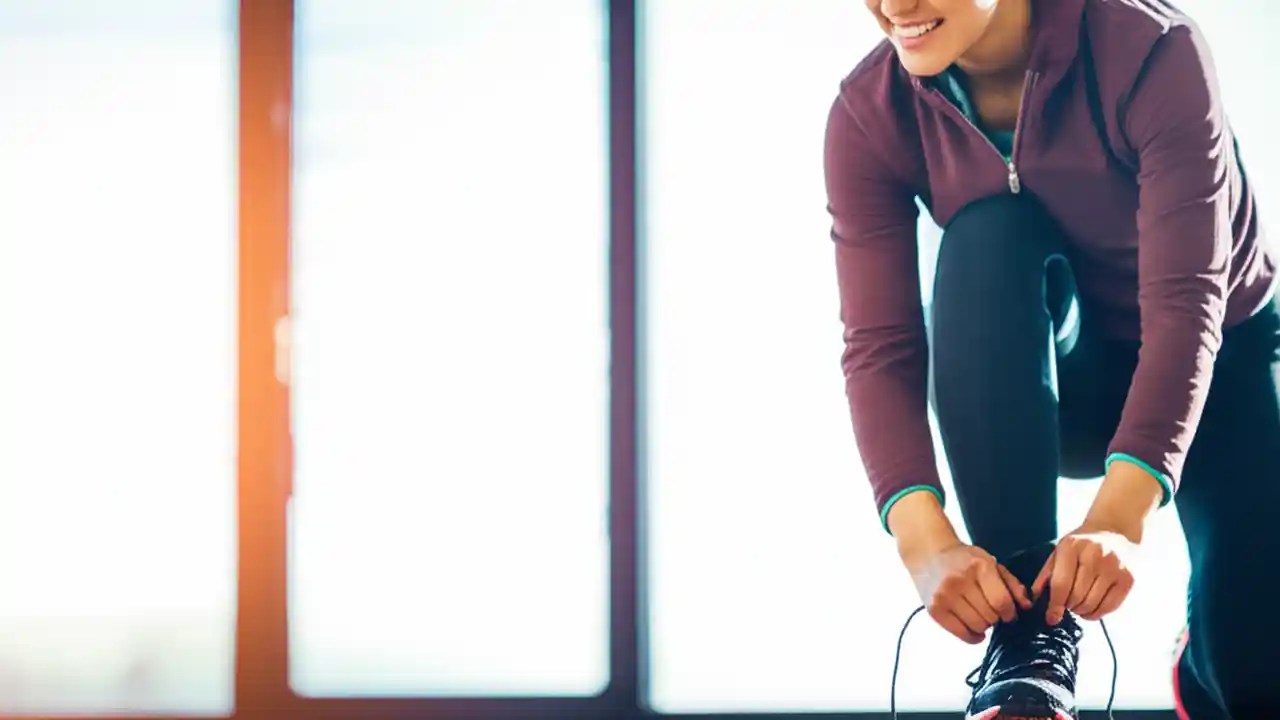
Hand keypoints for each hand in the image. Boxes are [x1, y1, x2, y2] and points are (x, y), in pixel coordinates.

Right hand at [907, 542, 1033, 643]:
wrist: (928, 553)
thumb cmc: (963, 559)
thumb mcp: (990, 562)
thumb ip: (1011, 583)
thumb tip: (1027, 606)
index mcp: (979, 567)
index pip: (1001, 602)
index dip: (1010, 613)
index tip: (1009, 614)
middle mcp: (960, 581)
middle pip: (990, 616)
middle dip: (995, 617)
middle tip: (990, 610)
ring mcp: (944, 596)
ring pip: (977, 627)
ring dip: (983, 625)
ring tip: (978, 614)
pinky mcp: (934, 609)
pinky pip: (961, 634)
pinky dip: (971, 636)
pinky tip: (972, 628)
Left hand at [1032, 525, 1137, 623]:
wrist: (1115, 529)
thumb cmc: (1082, 543)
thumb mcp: (1060, 550)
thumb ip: (1047, 573)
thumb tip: (1036, 598)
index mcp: (1072, 547)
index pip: (1061, 584)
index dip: (1054, 605)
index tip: (1051, 617)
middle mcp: (1095, 555)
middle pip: (1077, 596)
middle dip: (1068, 606)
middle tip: (1067, 603)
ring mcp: (1114, 567)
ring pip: (1092, 604)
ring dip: (1082, 611)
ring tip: (1078, 605)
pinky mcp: (1128, 578)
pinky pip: (1110, 606)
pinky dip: (1098, 613)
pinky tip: (1092, 608)